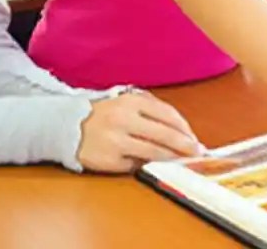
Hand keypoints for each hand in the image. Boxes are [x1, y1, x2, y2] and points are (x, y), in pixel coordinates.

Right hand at [76, 90, 203, 172]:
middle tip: (197, 153)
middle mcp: (124, 119)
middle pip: (164, 135)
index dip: (185, 128)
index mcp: (131, 102)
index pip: (167, 115)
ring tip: (183, 161)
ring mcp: (115, 141)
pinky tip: (158, 166)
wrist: (68, 126)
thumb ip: (151, 111)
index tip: (195, 138)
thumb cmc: (104, 115)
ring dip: (172, 158)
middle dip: (185, 146)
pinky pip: (136, 164)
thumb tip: (182, 130)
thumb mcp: (126, 103)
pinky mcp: (109, 160)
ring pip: (154, 152)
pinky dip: (149, 165)